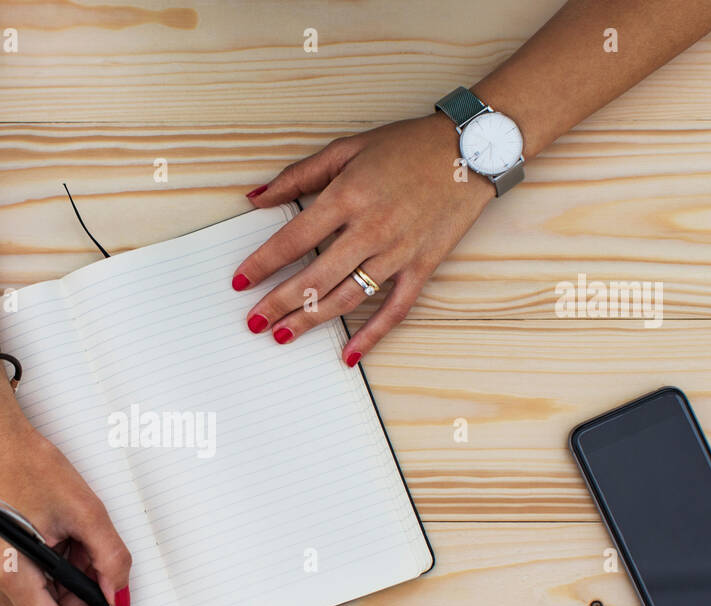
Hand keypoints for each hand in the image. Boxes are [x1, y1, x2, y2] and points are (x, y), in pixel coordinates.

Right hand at [0, 399, 131, 605]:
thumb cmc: (24, 463)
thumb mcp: (84, 510)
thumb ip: (110, 557)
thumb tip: (118, 592)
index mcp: (8, 571)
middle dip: (80, 602)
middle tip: (99, 568)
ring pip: (36, 605)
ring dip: (67, 588)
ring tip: (78, 547)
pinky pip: (25, 587)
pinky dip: (51, 575)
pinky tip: (61, 544)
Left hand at [235, 113, 494, 362]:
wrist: (470, 149)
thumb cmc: (407, 146)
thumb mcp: (347, 148)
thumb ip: (298, 176)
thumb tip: (256, 197)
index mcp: (348, 196)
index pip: (292, 240)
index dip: (261, 264)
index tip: (239, 282)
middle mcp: (371, 229)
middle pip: (314, 277)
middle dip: (278, 304)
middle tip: (253, 323)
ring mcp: (398, 252)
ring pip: (347, 297)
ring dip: (311, 320)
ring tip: (283, 335)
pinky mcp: (422, 267)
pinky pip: (395, 309)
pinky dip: (372, 335)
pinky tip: (349, 354)